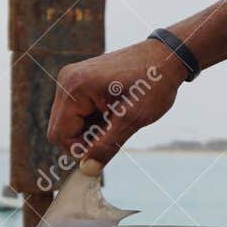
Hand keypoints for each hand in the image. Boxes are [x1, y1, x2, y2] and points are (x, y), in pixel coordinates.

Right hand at [47, 39, 187, 172]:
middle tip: (115, 133)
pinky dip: (93, 120)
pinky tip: (114, 113)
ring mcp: (72, 79)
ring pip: (69, 122)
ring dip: (91, 130)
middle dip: (85, 139)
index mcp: (75, 87)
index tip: (105, 149)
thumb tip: (88, 170)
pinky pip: (77, 111)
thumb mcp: (133, 119)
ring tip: (118, 120)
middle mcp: (67, 80)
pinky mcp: (80, 81)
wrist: (166, 57)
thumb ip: (107, 146)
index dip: (79, 150)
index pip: (60, 134)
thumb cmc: (153, 83)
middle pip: (61, 129)